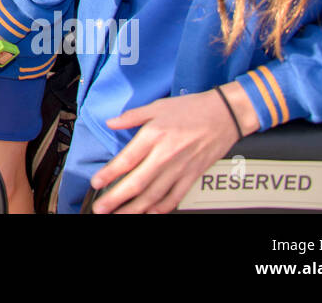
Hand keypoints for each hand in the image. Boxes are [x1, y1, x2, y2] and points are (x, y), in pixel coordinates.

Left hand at [89, 86, 254, 213]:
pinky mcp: (193, 176)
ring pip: (154, 195)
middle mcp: (166, 155)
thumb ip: (131, 116)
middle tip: (101, 208)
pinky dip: (162, 209)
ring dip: (135, 208)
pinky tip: (150, 213)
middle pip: (138, 182)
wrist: (225, 115)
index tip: (96, 183)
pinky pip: (175, 197)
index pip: (127, 159)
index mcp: (154, 136)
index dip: (109, 174)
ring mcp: (180, 169)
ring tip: (120, 215)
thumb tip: (111, 122)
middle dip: (117, 198)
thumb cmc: (192, 109)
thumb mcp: (157, 106)